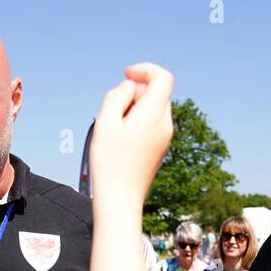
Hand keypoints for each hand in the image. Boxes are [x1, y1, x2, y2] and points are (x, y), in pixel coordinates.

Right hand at [88, 63, 173, 210]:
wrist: (120, 200)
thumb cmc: (110, 163)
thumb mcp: (105, 122)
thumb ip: (117, 95)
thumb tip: (130, 87)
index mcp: (155, 114)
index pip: (162, 77)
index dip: (144, 69)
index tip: (126, 75)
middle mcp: (165, 125)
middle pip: (155, 93)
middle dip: (133, 93)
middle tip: (111, 112)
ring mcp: (164, 139)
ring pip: (151, 110)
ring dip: (132, 110)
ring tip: (113, 131)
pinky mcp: (158, 150)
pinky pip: (150, 125)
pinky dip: (135, 124)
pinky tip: (119, 142)